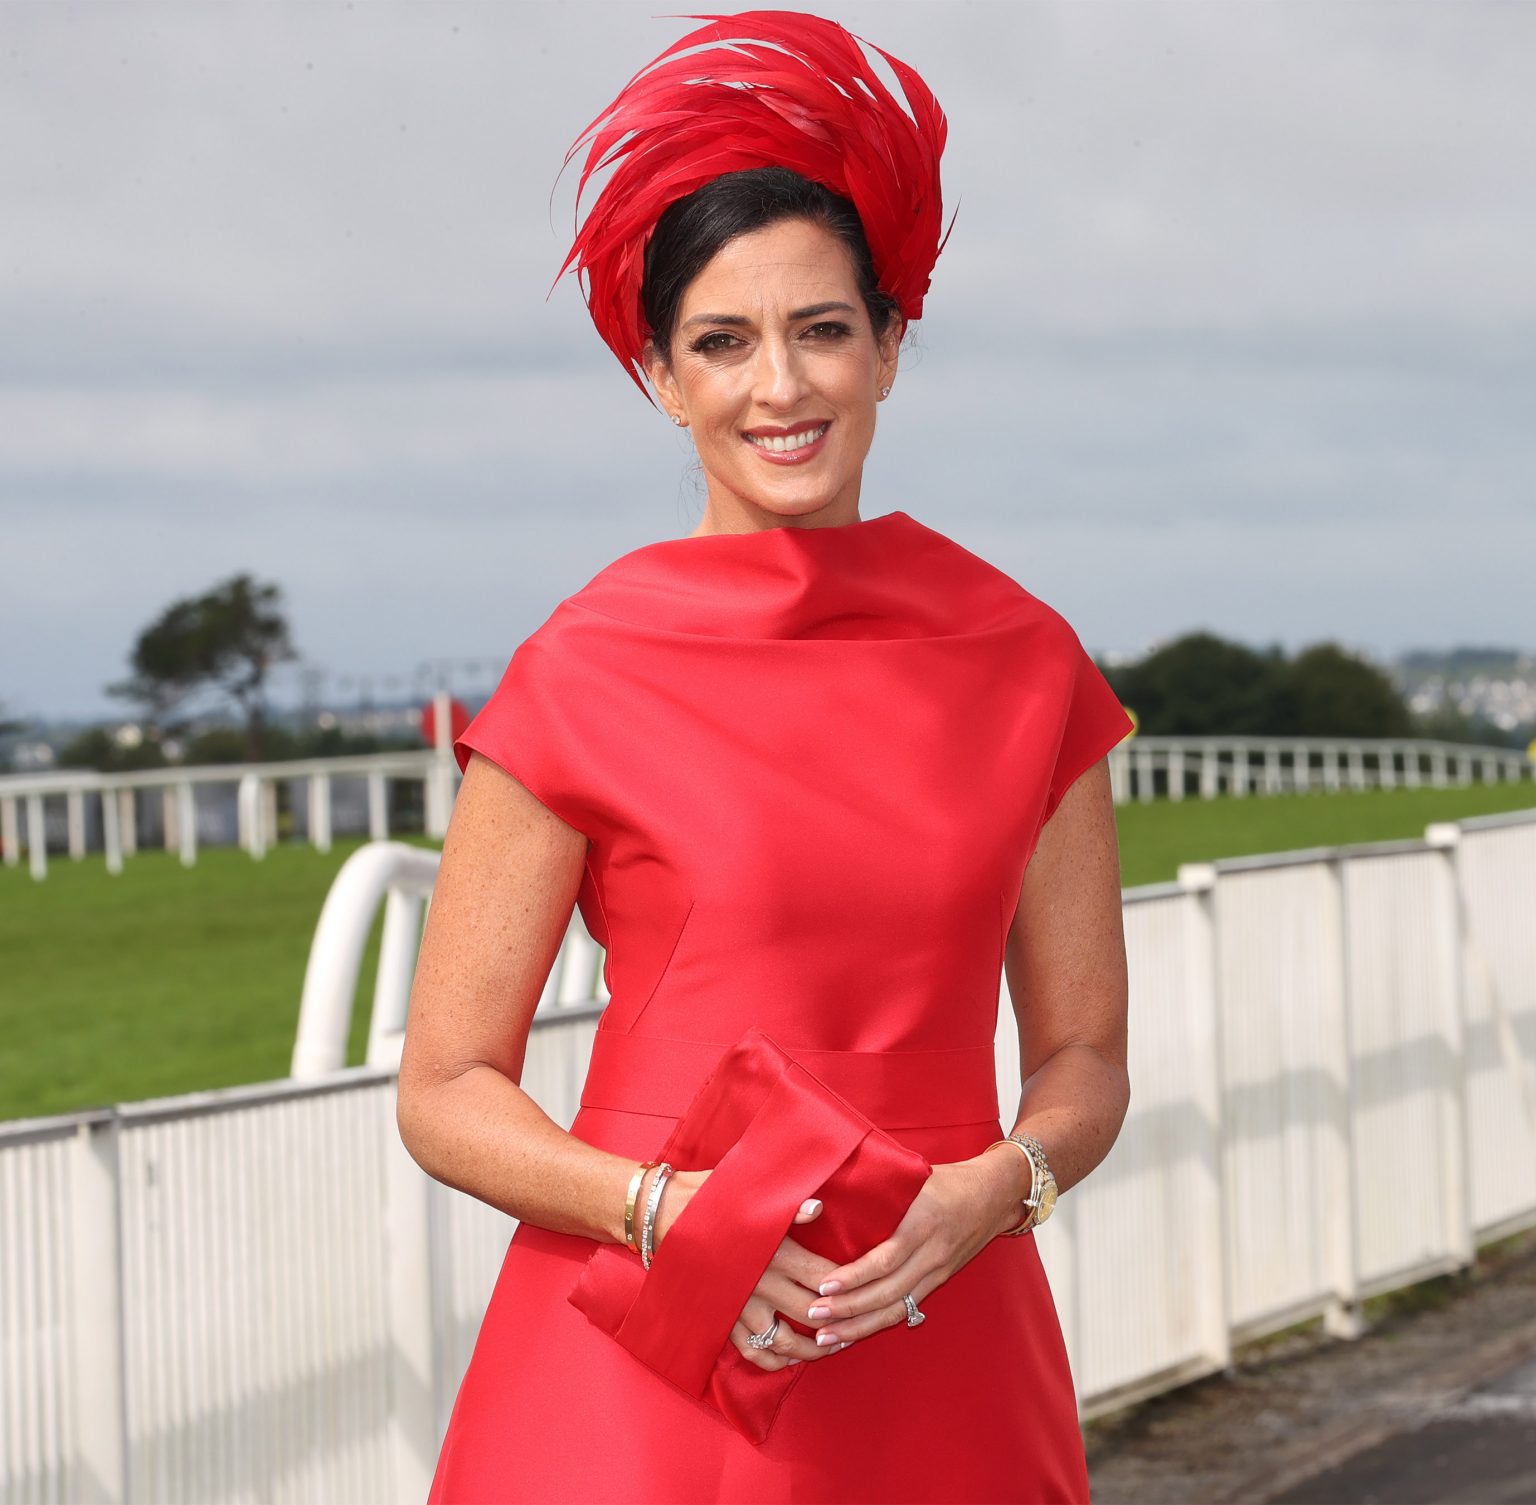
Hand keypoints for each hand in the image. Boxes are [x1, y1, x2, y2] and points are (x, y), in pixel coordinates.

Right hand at [642, 1166, 852, 1371]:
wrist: (663, 1215)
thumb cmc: (711, 1197)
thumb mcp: (750, 1193)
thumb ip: (787, 1204)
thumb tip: (820, 1208)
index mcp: (773, 1249)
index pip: (824, 1276)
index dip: (849, 1286)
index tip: (865, 1288)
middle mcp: (760, 1282)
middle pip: (812, 1313)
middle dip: (839, 1322)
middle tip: (857, 1322)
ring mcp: (741, 1306)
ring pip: (787, 1342)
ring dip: (814, 1349)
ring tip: (833, 1345)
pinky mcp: (724, 1319)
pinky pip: (754, 1353)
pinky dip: (777, 1361)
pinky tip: (792, 1357)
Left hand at [793, 1154, 1015, 1348]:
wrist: (995, 1193)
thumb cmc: (948, 1178)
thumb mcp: (915, 1175)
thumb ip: (881, 1186)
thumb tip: (832, 1189)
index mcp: (923, 1222)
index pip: (886, 1258)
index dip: (854, 1276)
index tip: (824, 1285)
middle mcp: (932, 1252)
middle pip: (888, 1291)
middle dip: (849, 1308)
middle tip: (813, 1315)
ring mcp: (938, 1271)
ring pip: (897, 1308)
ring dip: (860, 1326)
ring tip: (827, 1337)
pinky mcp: (940, 1281)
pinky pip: (908, 1307)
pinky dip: (879, 1322)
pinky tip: (855, 1333)